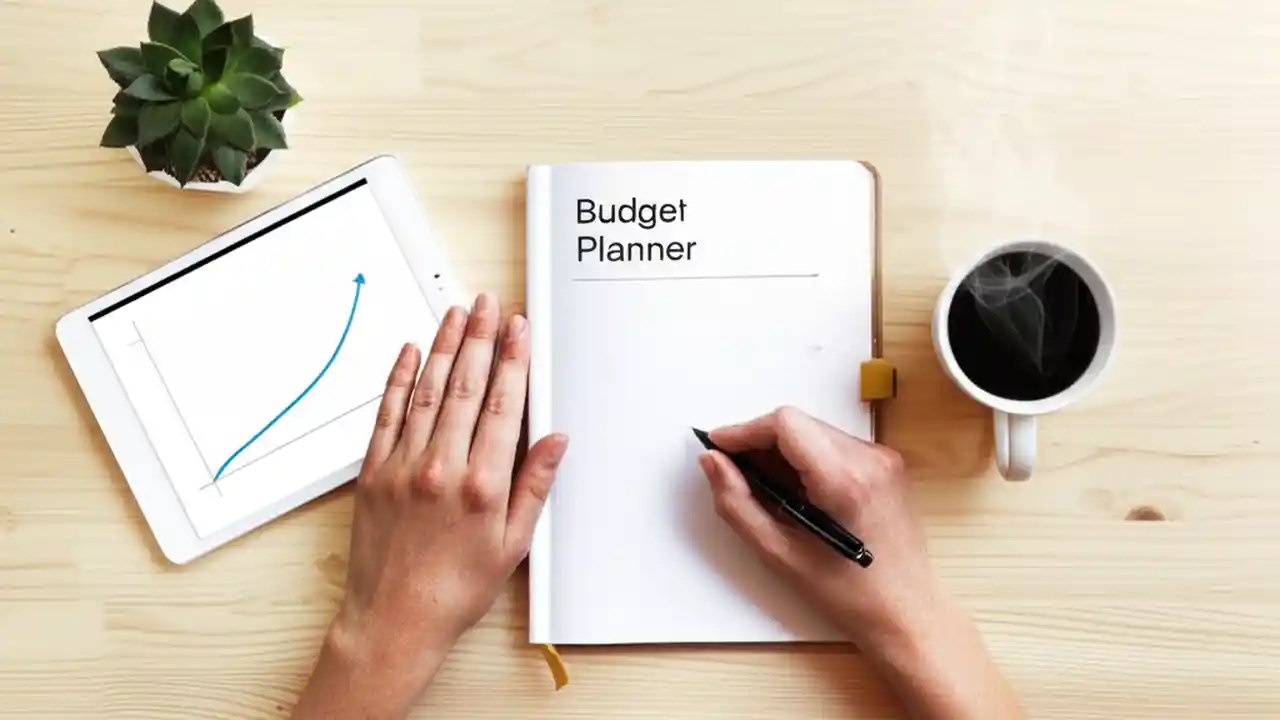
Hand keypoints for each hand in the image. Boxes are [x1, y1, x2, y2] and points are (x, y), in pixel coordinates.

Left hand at [293, 294, 568, 719]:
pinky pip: (387, 413)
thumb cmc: (455, 590)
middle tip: (488, 304)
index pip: (502, 405)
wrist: (394, 620)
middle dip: (480, 338)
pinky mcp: (373, 472)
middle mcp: (441, 467)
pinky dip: (398, 377)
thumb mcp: (513, 544)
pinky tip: (409, 351)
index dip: (513, 360)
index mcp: (482, 484)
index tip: (518, 330)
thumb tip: (554, 440)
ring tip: (456, 314)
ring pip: (426, 389)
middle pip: (465, 386)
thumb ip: (535, 485)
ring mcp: (403, 466)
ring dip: (443, 346)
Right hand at [700, 407, 1019, 719]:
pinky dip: (809, 458)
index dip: (744, 431)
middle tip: (736, 471)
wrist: (906, 612)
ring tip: (768, 489)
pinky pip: (836, 444)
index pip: (785, 424)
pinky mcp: (888, 465)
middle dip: (761, 441)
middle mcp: (869, 459)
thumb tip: (713, 462)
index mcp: (843, 479)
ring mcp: (883, 459)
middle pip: (799, 423)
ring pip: (815, 431)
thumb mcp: (780, 553)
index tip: (719, 446)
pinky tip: (799, 492)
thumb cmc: (850, 594)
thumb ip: (737, 503)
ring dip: (784, 450)